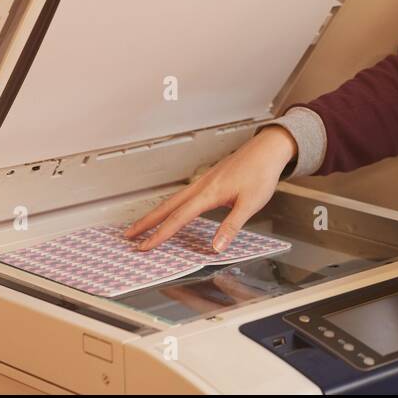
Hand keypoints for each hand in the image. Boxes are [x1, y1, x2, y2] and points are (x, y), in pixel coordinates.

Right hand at [123, 124, 297, 251]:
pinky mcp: (209, 180)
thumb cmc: (261, 172)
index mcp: (209, 193)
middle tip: (129, 236)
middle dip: (146, 223)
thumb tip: (216, 247)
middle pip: (167, 206)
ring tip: (142, 226)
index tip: (145, 246)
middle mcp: (202, 186)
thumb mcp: (250, 203)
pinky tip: (171, 211)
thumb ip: (231, 226)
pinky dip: (170, 206)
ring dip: (156, 214)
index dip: (161, 234)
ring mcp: (204, 182)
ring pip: (173, 200)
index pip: (179, 218)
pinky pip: (182, 196)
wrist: (268, 149)